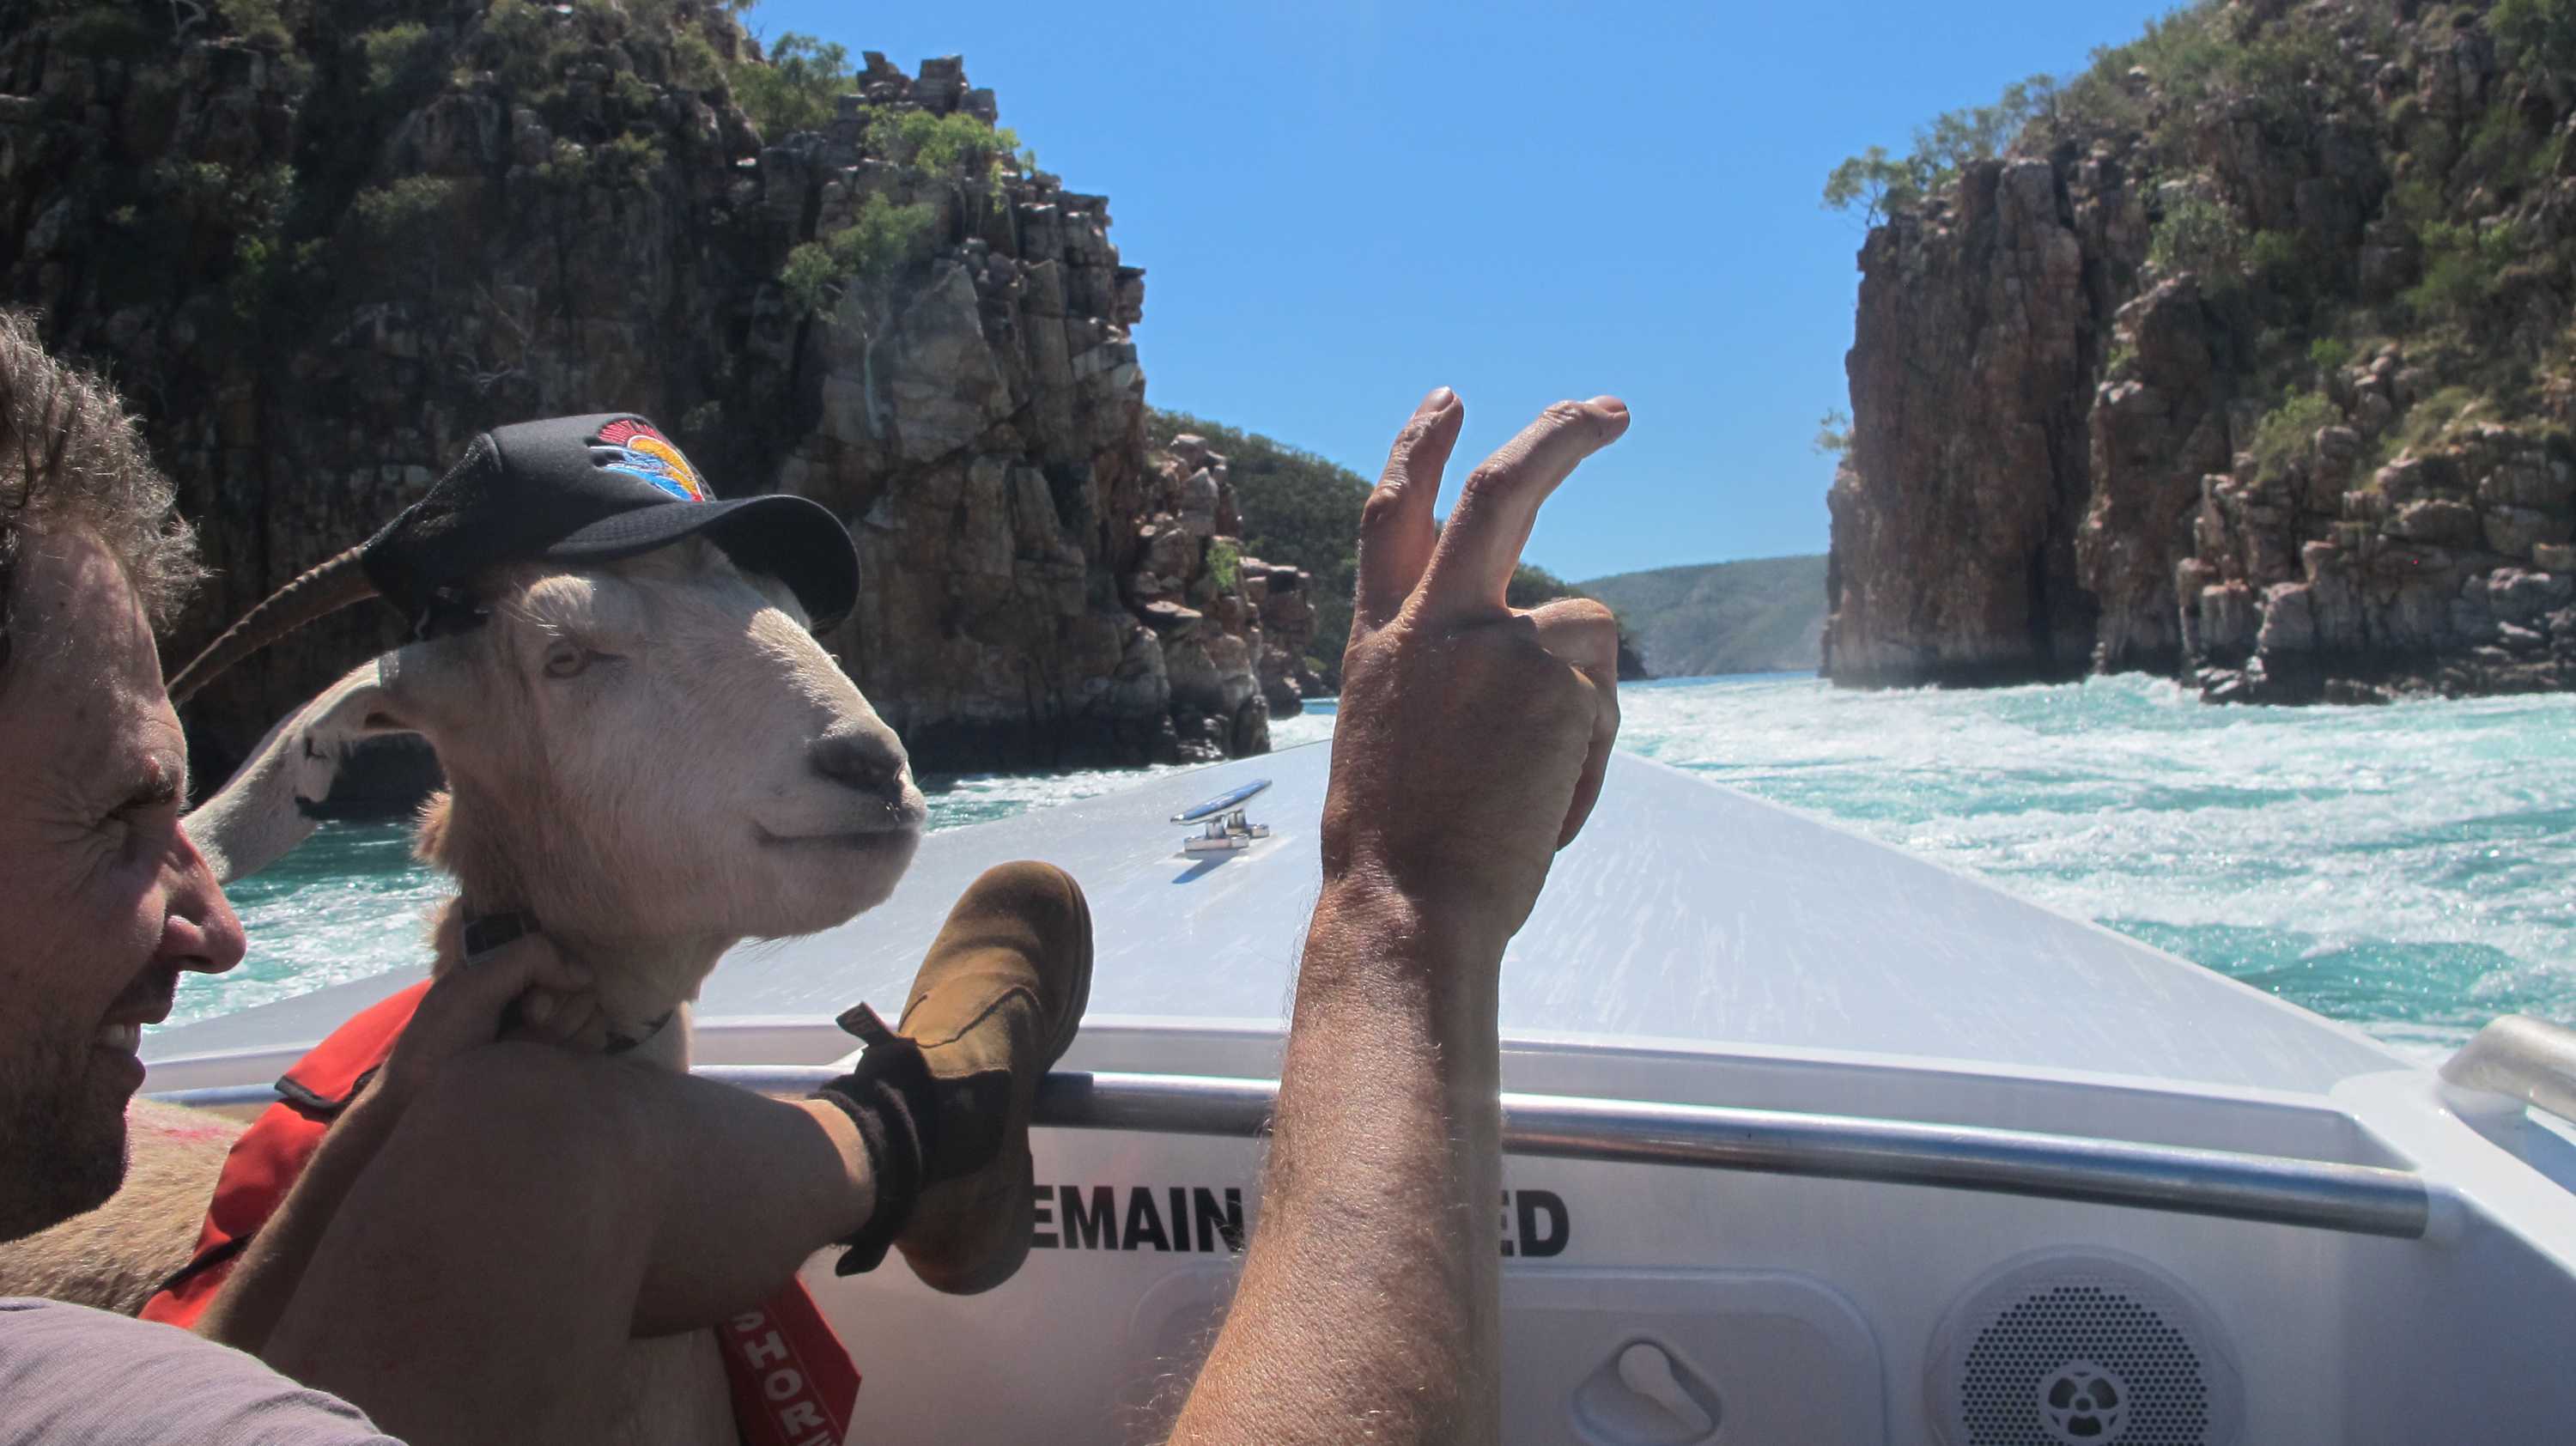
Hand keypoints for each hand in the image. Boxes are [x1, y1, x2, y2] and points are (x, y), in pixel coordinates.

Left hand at [376, 934, 602, 1109]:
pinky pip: (596, 1043)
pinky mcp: (562, 1059)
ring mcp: (551, 1029)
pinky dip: (573, 1050)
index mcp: (508, 970)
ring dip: (563, 1031)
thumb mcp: (473, 987)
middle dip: (558, 1007)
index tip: (529, 1003)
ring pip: (593, 1013)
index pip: (562, 953)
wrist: (423, 1106)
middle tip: (523, 1024)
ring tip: (522, 1048)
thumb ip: (528, 959)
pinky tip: (540, 1063)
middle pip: (583, 984)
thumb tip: (586, 975)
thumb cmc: (438, 1043)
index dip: (554, 975)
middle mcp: (534, 995)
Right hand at [1322, 388, 1627, 946]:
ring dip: (1582, 701)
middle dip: (1557, 436)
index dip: (1418, 451)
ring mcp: (1493, 644)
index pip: (1393, 517)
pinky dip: (1587, 756)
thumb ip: (1437, 675)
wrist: (1409, 906)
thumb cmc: (1400, 850)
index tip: (1447, 402)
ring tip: (1533, 783)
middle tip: (1609, 410)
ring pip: (1584, 629)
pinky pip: (1601, 703)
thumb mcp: (1391, 736)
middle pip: (1500, 493)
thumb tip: (1520, 657)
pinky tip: (1544, 805)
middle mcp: (1431, 624)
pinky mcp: (1552, 679)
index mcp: (1381, 640)